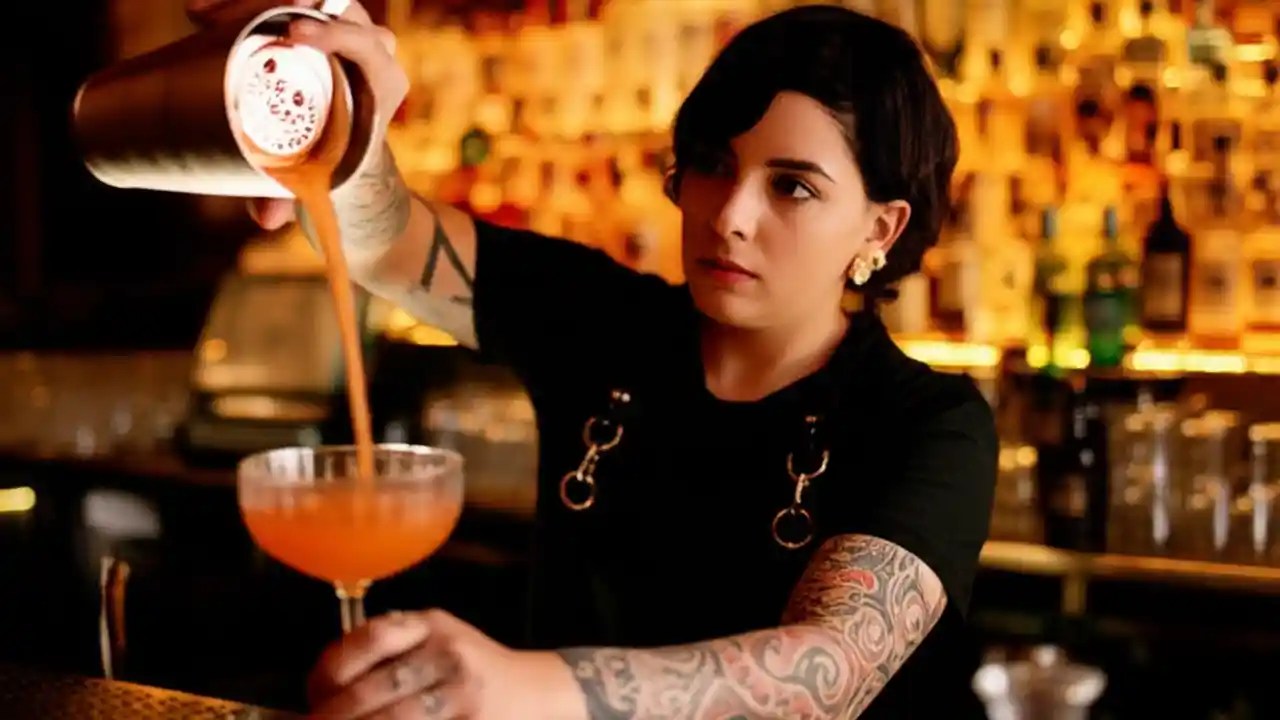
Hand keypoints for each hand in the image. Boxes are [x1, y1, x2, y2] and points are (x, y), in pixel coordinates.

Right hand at [184, 0, 408, 230]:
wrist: (340, 147)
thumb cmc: (334, 163)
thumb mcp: (317, 178)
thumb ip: (292, 197)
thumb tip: (266, 221)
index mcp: (382, 81)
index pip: (367, 44)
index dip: (335, 33)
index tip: (295, 33)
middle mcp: (367, 46)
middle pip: (326, 7)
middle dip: (274, 5)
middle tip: (226, 18)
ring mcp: (338, 28)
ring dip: (248, 2)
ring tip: (202, 18)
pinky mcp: (309, 22)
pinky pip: (277, 2)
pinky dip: (239, 5)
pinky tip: (199, 16)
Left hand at [306, 609, 584, 719]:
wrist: (535, 692)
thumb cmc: (471, 667)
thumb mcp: (435, 637)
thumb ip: (388, 648)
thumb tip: (320, 686)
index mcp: (431, 624)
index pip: (371, 639)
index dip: (330, 672)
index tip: (312, 697)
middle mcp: (449, 653)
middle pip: (375, 690)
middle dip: (333, 715)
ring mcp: (462, 693)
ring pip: (394, 719)